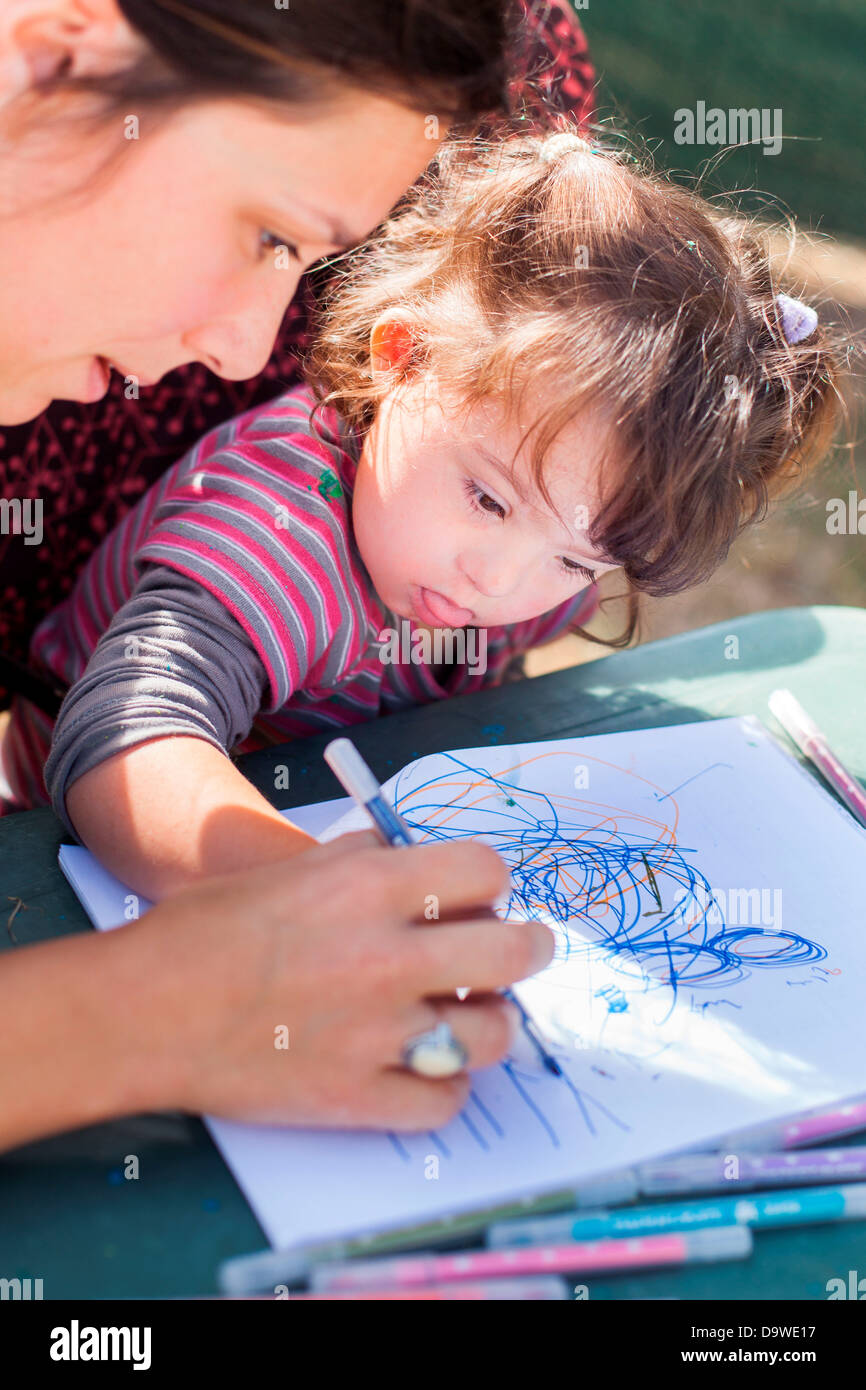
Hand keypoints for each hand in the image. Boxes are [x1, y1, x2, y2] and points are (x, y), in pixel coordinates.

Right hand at [128, 831, 554, 1130]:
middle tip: (519, 951)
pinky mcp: (358, 1098)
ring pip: (494, 1035)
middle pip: (515, 952)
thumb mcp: (289, 869)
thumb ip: (363, 859)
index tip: (481, 898)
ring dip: (490, 1023)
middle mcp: (387, 957)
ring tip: (469, 1016)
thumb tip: (413, 856)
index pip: (487, 872)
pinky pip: (446, 1102)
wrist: (144, 1010)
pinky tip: (428, 1068)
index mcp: (369, 887)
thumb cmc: (206, 930)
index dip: (490, 883)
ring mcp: (378, 1034)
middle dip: (528, 947)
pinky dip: (446, 1087)